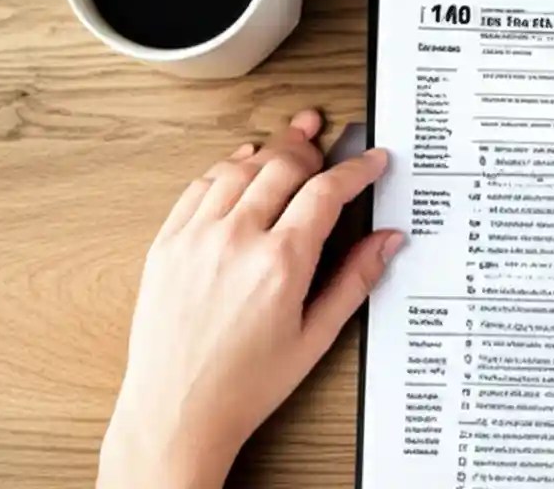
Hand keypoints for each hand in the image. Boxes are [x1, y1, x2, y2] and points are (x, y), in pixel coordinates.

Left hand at [97, 110, 401, 488]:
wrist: (176, 411)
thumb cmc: (244, 384)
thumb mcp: (315, 337)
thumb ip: (355, 280)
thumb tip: (386, 243)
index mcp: (280, 264)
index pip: (327, 191)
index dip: (356, 169)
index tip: (370, 161)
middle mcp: (236, 241)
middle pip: (282, 166)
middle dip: (311, 149)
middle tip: (327, 142)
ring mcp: (196, 238)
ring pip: (240, 168)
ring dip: (270, 150)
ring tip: (290, 143)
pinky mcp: (167, 244)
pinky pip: (199, 186)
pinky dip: (225, 168)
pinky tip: (241, 166)